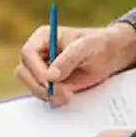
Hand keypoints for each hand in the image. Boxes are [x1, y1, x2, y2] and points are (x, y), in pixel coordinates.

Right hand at [15, 23, 135, 104]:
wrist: (111, 55)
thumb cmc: (99, 44)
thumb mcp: (86, 47)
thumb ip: (69, 59)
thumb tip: (51, 76)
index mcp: (43, 38)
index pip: (27, 53)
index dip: (35, 68)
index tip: (50, 80)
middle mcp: (39, 53)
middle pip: (23, 72)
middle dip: (39, 85)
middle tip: (59, 92)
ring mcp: (42, 69)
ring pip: (31, 85)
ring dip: (46, 94)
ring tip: (67, 94)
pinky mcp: (50, 83)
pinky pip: (42, 94)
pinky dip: (52, 98)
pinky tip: (68, 96)